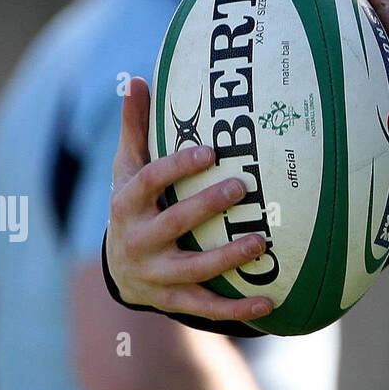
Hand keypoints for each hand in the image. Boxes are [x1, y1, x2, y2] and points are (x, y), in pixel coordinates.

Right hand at [106, 77, 272, 321]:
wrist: (118, 269)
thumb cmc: (134, 205)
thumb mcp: (128, 168)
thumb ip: (136, 128)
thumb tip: (137, 80)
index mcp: (127, 204)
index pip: (148, 182)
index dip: (176, 167)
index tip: (211, 150)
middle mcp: (137, 242)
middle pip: (172, 224)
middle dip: (205, 206)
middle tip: (242, 187)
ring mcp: (155, 275)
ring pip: (192, 270)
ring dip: (227, 258)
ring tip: (262, 242)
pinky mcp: (172, 301)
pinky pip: (206, 307)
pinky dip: (236, 309)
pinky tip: (270, 303)